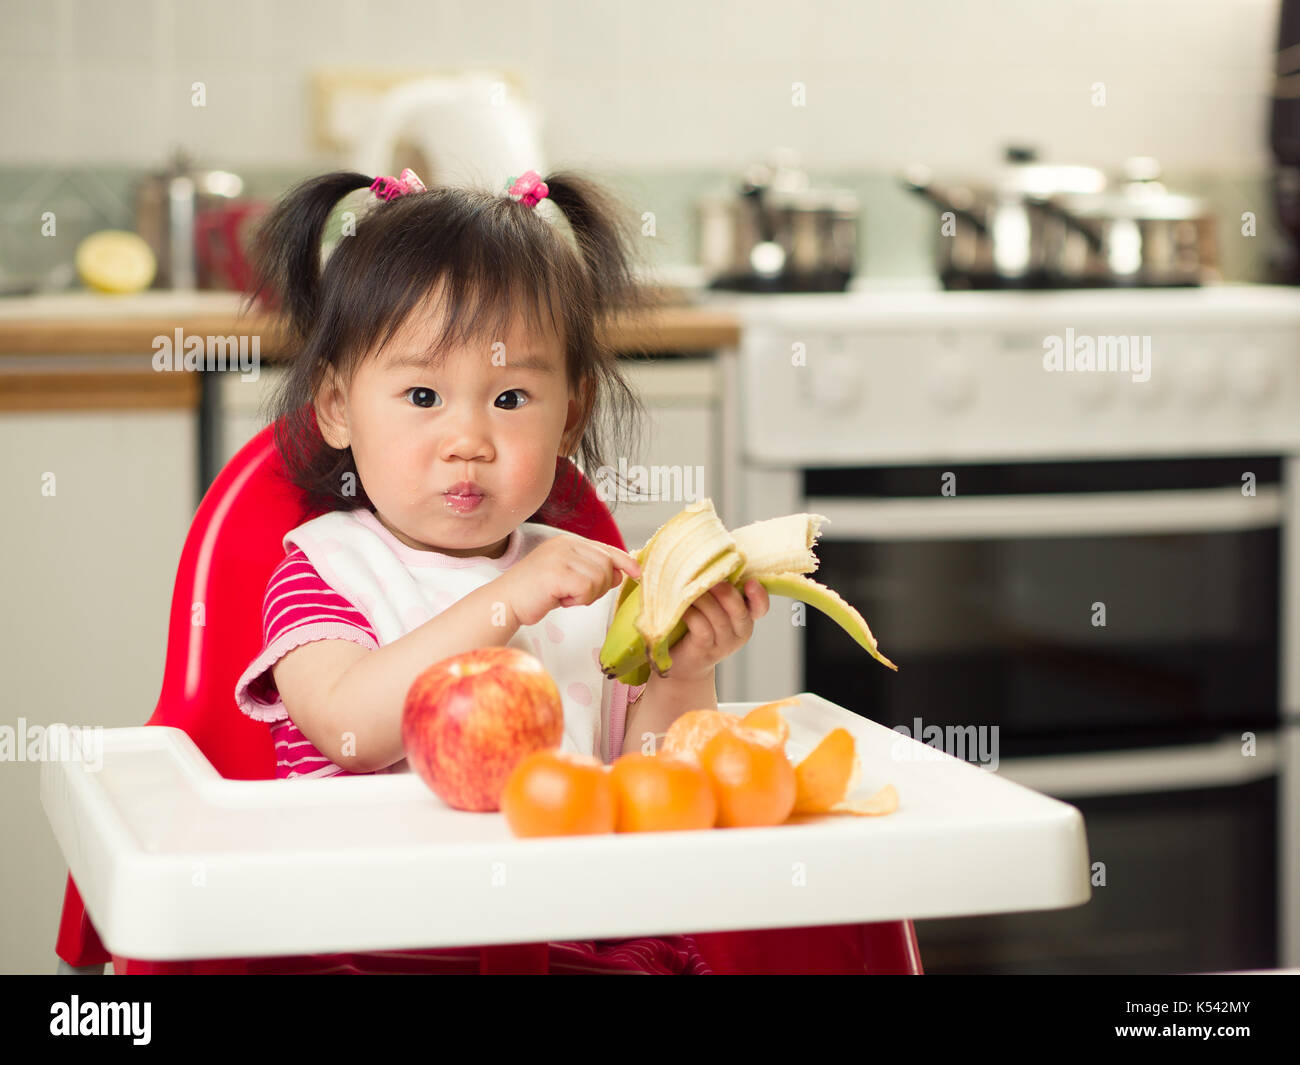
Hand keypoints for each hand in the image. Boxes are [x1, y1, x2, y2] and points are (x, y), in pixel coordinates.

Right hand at [500, 533, 641, 627]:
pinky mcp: (557, 572)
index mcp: (568, 542)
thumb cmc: (536, 593)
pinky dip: (577, 600)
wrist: (506, 602)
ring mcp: (561, 556)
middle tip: (574, 595)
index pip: (606, 549)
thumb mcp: (568, 578)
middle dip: (598, 587)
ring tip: (564, 596)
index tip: (638, 573)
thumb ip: (592, 572)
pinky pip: (587, 589)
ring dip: (586, 596)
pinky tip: (559, 599)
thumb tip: (622, 573)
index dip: (625, 561)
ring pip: (599, 578)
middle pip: (606, 566)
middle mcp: (566, 544)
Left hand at [660, 579, 769, 681]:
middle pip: (739, 610)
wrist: (684, 665)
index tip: (750, 583)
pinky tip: (682, 609)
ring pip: (718, 617)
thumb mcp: (713, 609)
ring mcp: (724, 644)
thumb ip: (718, 592)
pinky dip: (691, 614)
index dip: (759, 596)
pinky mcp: (705, 649)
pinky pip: (701, 627)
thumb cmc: (696, 628)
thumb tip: (711, 562)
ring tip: (687, 590)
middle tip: (709, 580)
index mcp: (745, 618)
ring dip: (702, 600)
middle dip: (724, 592)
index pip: (760, 607)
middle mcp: (739, 632)